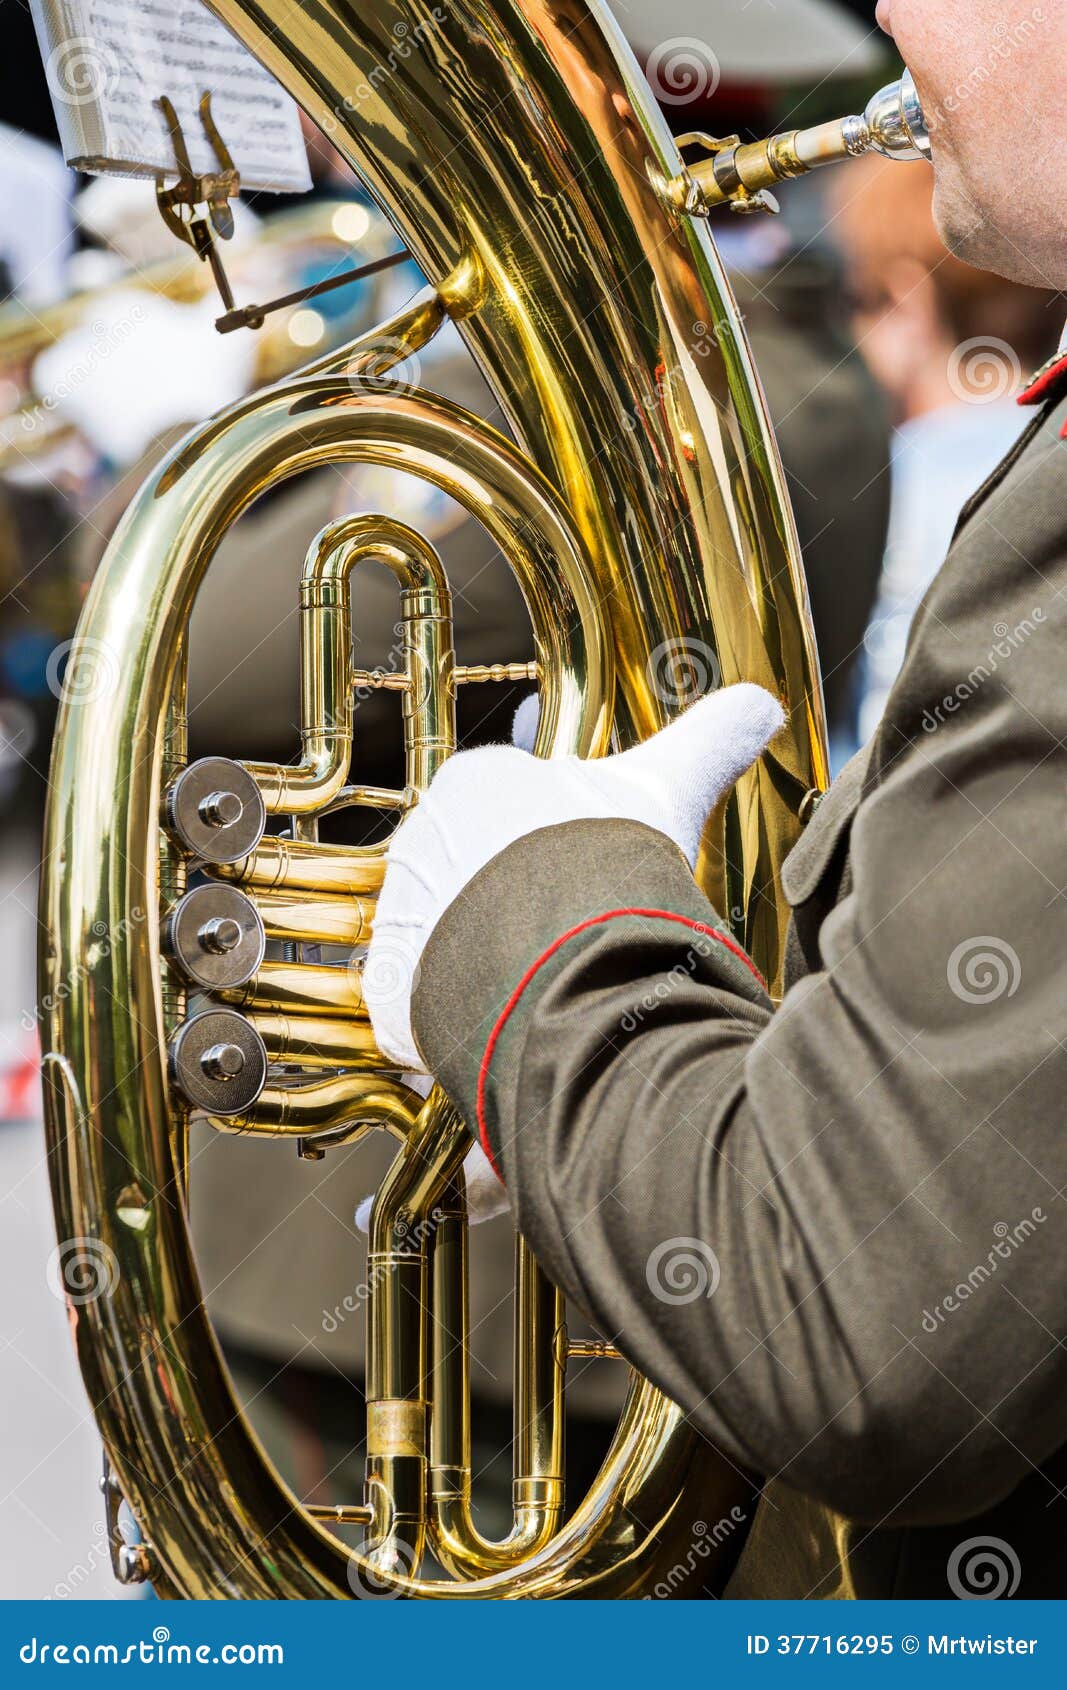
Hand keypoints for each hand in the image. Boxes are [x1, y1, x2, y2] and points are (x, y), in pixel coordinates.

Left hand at [363, 683, 783, 1074]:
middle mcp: (422, 842)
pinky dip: (466, 1027)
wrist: (563, 951)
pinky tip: (515, 1033)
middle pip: (477, 880)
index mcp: (476, 783)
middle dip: (524, 911)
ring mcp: (401, 919)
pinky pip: (425, 1012)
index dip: (559, 847)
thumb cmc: (609, 859)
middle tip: (578, 941)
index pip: (508, 810)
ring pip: (451, 947)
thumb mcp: (671, 785)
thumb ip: (713, 739)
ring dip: (496, 969)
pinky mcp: (391, 993)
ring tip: (554, 993)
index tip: (594, 877)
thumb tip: (764, 703)